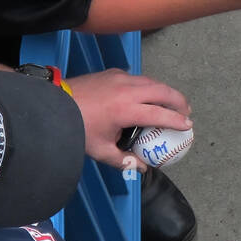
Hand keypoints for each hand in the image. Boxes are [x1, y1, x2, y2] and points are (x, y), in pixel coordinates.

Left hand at [66, 69, 191, 168]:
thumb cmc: (75, 128)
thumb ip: (123, 160)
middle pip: (163, 91)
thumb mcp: (99, 150)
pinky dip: (148, 86)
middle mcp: (127, 90)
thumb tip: (141, 168)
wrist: (53, 104)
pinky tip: (146, 95)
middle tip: (186, 111)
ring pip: (152, 81)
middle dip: (179, 100)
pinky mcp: (113, 72)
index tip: (188, 125)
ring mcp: (120, 78)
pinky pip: (137, 78)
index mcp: (125, 110)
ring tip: (171, 102)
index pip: (160, 114)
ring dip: (165, 91)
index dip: (177, 120)